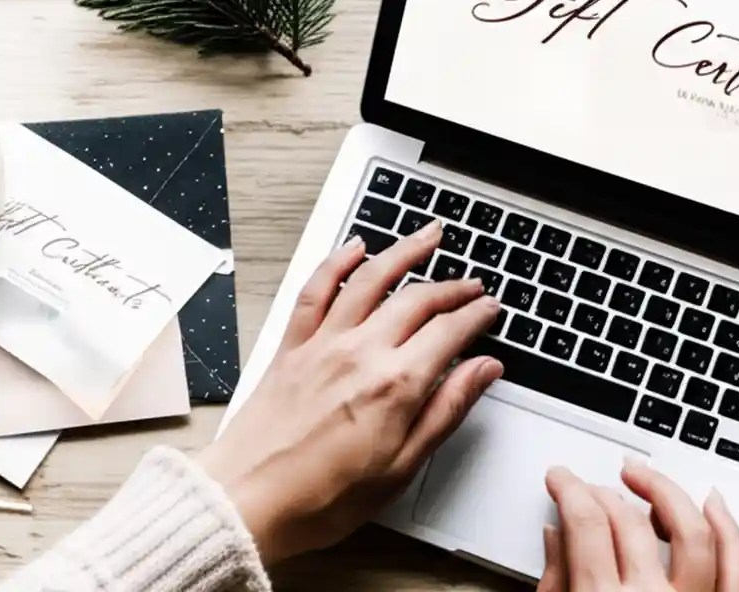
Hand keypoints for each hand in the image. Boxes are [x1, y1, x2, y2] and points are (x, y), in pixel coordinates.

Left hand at [198, 221, 502, 563]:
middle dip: (452, 286)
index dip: (477, 314)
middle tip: (472, 283)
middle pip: (417, 299)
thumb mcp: (403, 466)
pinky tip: (355, 248)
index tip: (490, 308)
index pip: (450, 331)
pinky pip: (317, 290)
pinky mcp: (292, 346)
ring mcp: (323, 344)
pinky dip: (338, 262)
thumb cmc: (322, 498)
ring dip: (404, 252)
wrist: (248, 503)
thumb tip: (483, 371)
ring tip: (428, 236)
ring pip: (371, 278)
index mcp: (395, 385)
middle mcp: (361, 353)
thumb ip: (446, 409)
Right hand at [539, 461, 738, 591]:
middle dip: (605, 492)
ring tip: (644, 477)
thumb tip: (557, 537)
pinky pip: (738, 569)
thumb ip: (555, 585)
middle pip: (630, 521)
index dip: (569, 489)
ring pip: (692, 531)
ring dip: (667, 493)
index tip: (562, 478)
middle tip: (589, 487)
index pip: (587, 523)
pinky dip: (728, 530)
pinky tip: (712, 504)